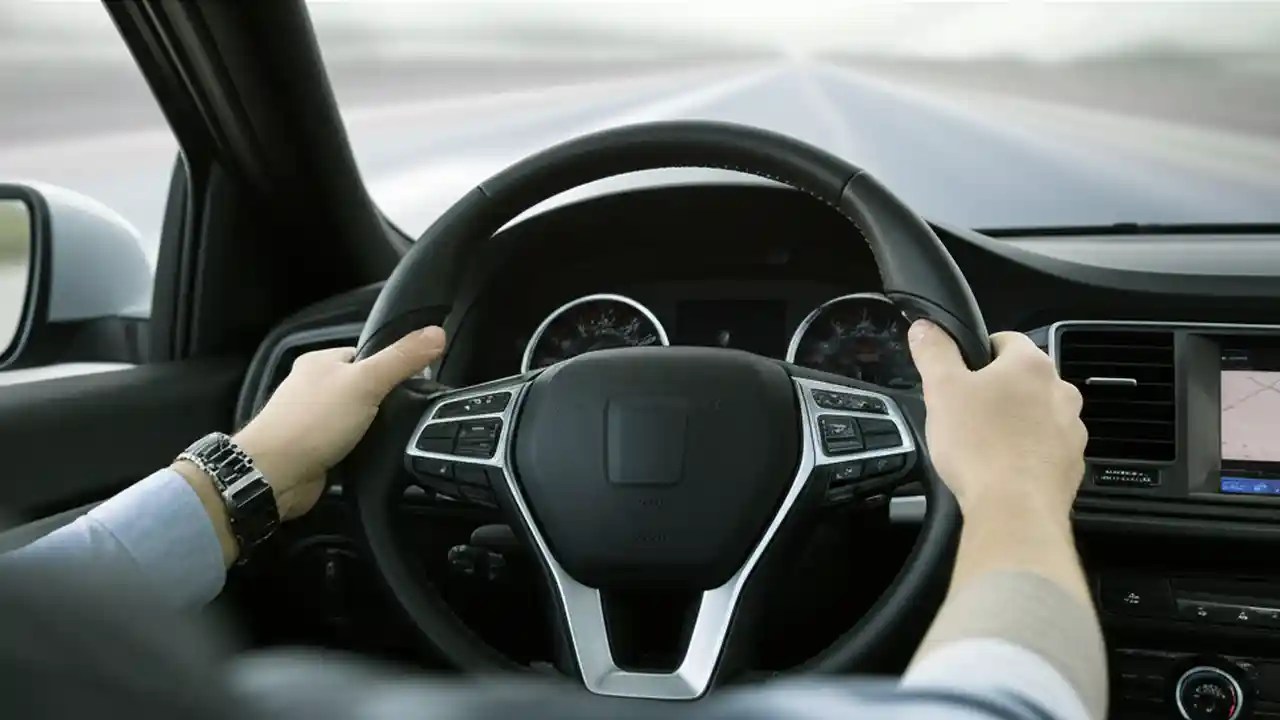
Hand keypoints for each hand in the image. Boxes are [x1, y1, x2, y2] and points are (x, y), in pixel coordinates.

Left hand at [234, 326, 446, 520]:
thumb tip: (439, 332)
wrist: (275, 474)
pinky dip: (362, 449)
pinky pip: (348, 443)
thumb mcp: (366, 382)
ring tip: (398, 436)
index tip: (417, 384)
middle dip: (384, 402)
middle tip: (409, 414)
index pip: (366, 356)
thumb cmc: (316, 420)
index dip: (392, 367)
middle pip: (362, 388)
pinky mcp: (314, 450)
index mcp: (321, 361)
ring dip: (373, 429)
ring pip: (356, 418)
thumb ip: (401, 359)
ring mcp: (312, 420)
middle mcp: (313, 387)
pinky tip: (377, 455)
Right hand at [907, 319, 1085, 519]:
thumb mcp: (942, 391)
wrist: (1015, 509)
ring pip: (1037, 414)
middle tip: (966, 414)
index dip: (976, 356)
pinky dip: (1027, 453)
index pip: (1004, 340)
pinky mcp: (1073, 463)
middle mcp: (1061, 390)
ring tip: (984, 445)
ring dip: (1015, 422)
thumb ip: (934, 352)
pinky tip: (1003, 468)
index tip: (958, 379)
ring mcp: (1072, 428)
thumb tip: (926, 327)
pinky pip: (1046, 448)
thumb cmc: (978, 445)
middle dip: (996, 392)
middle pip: (1022, 380)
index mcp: (1031, 364)